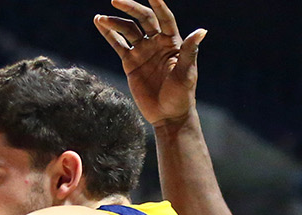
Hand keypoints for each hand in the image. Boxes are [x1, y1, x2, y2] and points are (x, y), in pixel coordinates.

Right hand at [94, 0, 204, 127]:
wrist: (167, 115)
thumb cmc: (181, 95)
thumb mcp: (187, 73)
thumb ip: (191, 51)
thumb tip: (202, 31)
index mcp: (172, 42)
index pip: (165, 18)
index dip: (159, 5)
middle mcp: (157, 43)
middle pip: (142, 19)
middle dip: (130, 8)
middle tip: (115, 0)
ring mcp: (143, 51)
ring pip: (127, 30)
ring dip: (114, 22)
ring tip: (101, 18)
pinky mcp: (130, 62)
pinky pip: (118, 44)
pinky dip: (108, 34)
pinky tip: (98, 23)